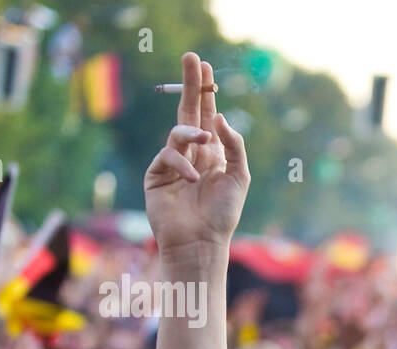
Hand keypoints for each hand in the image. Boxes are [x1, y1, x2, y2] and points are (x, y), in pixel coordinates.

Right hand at [144, 53, 248, 256]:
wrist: (202, 241)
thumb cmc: (223, 214)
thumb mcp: (240, 176)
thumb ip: (234, 145)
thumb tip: (219, 117)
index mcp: (212, 153)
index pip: (207, 115)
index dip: (205, 92)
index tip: (205, 67)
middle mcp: (192, 154)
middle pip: (188, 111)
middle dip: (190, 85)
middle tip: (191, 58)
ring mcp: (172, 163)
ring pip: (178, 132)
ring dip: (193, 132)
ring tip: (206, 139)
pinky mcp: (157, 175)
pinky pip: (168, 156)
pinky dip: (182, 164)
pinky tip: (193, 179)